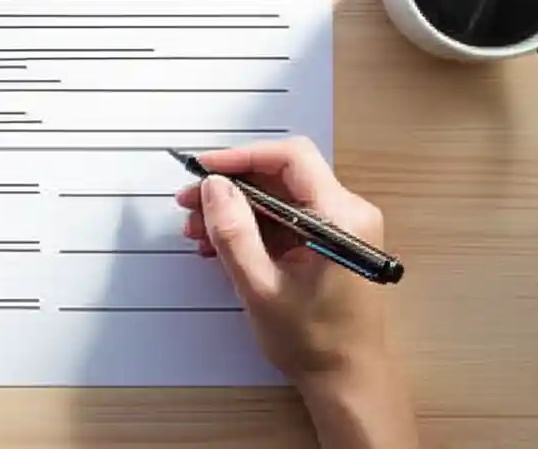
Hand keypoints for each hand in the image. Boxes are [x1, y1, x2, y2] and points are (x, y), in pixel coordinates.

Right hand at [176, 138, 417, 448]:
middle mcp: (347, 213)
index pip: (290, 159)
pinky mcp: (328, 243)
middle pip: (281, 176)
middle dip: (231, 186)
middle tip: (189, 203)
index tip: (204, 170)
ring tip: (196, 230)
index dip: (242, 157)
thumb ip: (234, 233)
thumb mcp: (261, 288)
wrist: (346, 381)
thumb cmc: (313, 342)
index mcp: (341, 218)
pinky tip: (219, 245)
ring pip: (278, 198)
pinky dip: (250, 227)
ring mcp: (339, 228)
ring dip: (235, 209)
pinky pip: (284, 220)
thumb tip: (213, 187)